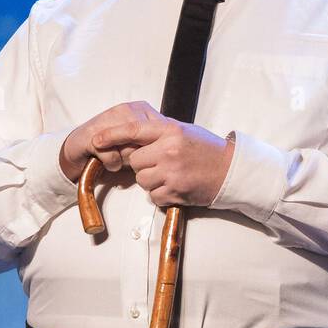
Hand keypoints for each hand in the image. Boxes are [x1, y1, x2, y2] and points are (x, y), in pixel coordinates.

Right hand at [58, 101, 164, 181]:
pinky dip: (110, 164)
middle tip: (127, 155)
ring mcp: (108, 118)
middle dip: (137, 154)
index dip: (152, 148)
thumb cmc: (113, 146)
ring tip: (116, 157)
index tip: (145, 152)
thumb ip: (156, 141)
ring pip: (129, 148)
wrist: (80, 148)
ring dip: (123, 159)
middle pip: (144, 141)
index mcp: (141, 109)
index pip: (159, 132)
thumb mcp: (139, 142)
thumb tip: (173, 151)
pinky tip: (106, 161)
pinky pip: (111, 155)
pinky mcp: (92, 134)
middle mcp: (126, 109)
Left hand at [90, 118, 235, 207]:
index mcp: (171, 131)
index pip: (134, 131)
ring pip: (142, 180)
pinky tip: (176, 186)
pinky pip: (153, 196)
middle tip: (161, 163)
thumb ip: (160, 133)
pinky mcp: (175, 192)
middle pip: (135, 161)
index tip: (96, 139)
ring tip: (171, 175)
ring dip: (151, 180)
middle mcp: (169, 151)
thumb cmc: (207, 149)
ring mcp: (172, 173)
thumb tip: (133, 136)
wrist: (230, 170)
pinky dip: (161, 194)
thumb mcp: (185, 132)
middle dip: (143, 164)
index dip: (112, 135)